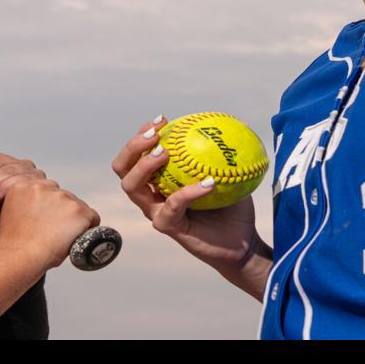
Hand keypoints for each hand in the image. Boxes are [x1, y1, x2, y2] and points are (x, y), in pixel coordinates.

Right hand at [0, 175, 101, 271]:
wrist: (20, 257)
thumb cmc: (15, 244)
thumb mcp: (12, 214)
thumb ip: (26, 205)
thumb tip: (39, 209)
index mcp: (24, 186)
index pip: (45, 189)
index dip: (49, 206)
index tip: (48, 218)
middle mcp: (43, 186)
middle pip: (63, 196)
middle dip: (62, 212)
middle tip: (54, 231)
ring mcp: (62, 197)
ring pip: (78, 206)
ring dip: (74, 220)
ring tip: (61, 237)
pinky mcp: (78, 209)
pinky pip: (92, 217)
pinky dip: (89, 227)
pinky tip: (78, 237)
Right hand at [113, 116, 264, 277]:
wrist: (242, 243)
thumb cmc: (233, 208)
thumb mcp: (230, 173)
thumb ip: (224, 151)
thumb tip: (237, 121)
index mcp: (159, 180)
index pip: (138, 153)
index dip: (143, 134)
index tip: (163, 120)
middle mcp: (151, 195)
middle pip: (123, 168)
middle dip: (133, 146)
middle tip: (156, 134)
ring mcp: (156, 212)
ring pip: (132, 187)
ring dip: (145, 165)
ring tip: (165, 152)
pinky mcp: (168, 227)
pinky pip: (171, 206)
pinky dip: (188, 192)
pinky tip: (210, 182)